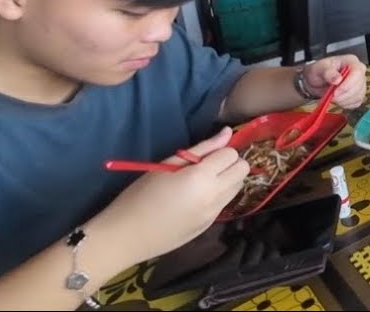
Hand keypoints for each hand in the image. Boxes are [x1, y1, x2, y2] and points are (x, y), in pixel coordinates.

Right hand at [97, 127, 249, 263]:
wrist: (126, 236)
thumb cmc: (139, 195)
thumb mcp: (167, 165)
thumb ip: (202, 149)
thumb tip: (227, 133)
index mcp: (202, 178)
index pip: (232, 155)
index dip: (221, 150)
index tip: (205, 155)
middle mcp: (215, 196)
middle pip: (243, 171)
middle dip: (231, 163)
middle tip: (207, 166)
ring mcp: (214, 214)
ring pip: (238, 188)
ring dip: (228, 179)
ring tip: (201, 181)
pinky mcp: (210, 226)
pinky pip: (225, 203)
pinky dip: (219, 195)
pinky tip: (195, 198)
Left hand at [302, 56, 367, 108]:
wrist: (316, 82)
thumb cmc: (318, 72)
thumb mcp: (319, 69)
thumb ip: (328, 72)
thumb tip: (338, 79)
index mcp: (351, 61)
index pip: (357, 72)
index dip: (347, 84)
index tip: (335, 92)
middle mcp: (359, 71)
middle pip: (359, 86)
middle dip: (344, 95)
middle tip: (331, 97)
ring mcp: (361, 83)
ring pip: (359, 96)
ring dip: (344, 101)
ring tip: (332, 98)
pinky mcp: (359, 94)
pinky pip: (357, 102)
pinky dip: (346, 104)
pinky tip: (338, 101)